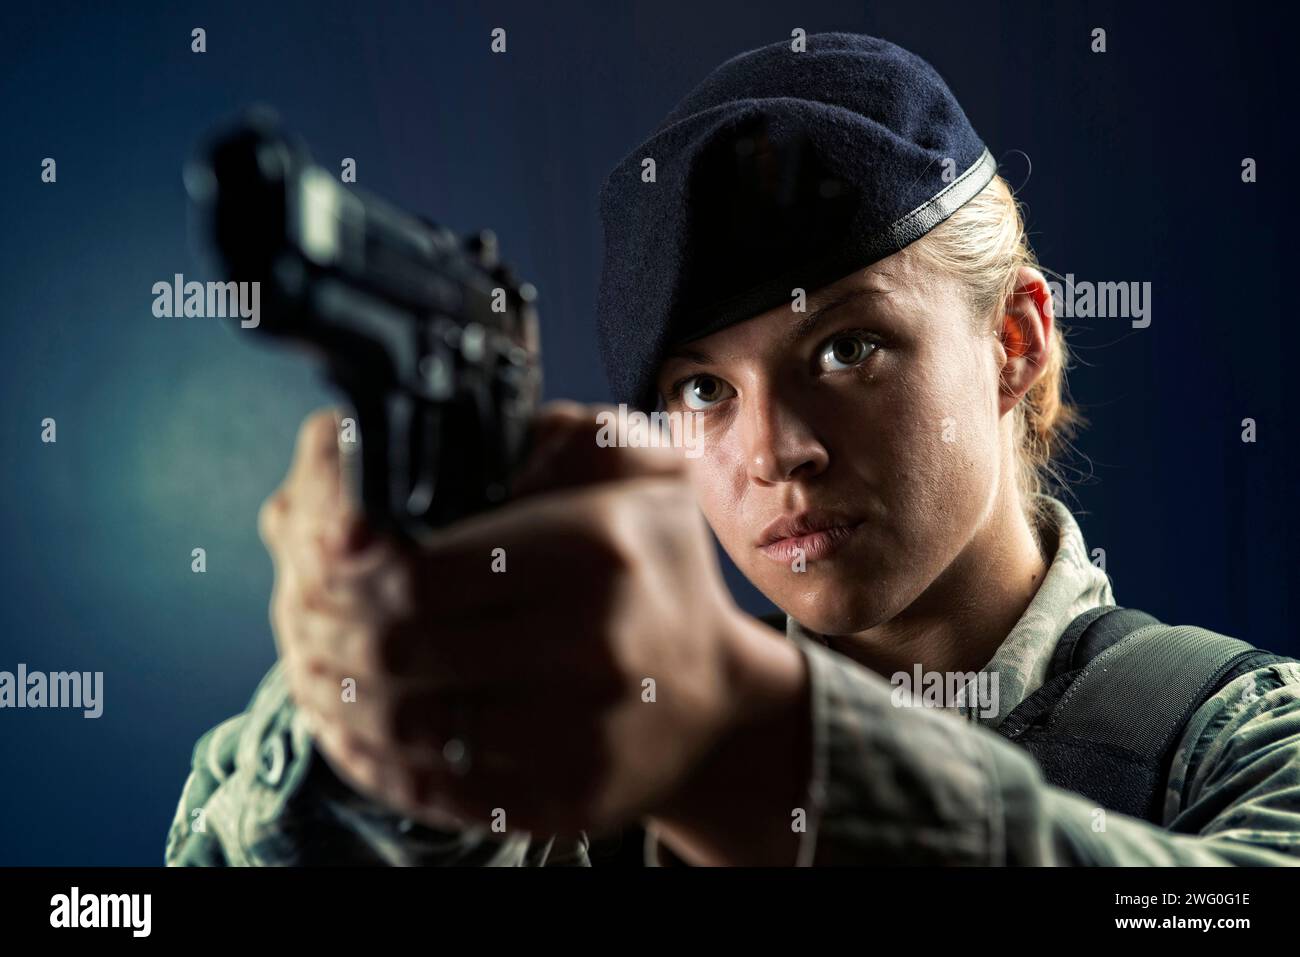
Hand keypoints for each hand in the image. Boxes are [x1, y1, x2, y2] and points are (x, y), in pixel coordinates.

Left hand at [259, 401, 803, 837]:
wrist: (718, 700)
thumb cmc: (655, 570)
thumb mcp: (635, 468)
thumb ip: (550, 431)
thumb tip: (449, 445)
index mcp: (597, 548)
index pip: (417, 571)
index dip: (341, 566)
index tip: (319, 554)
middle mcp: (595, 645)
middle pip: (397, 649)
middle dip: (322, 630)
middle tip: (302, 613)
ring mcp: (584, 735)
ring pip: (405, 727)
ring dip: (335, 697)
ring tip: (314, 667)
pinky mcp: (568, 802)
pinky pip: (438, 792)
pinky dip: (374, 763)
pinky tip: (354, 733)